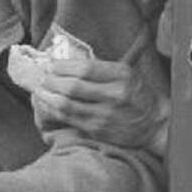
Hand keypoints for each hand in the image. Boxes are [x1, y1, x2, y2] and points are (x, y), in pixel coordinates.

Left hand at [32, 57, 168, 152]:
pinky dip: (51, 109)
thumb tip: (63, 62)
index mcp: (122, 76)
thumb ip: (99, 68)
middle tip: (41, 76)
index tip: (51, 64)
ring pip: (66, 104)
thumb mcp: (124, 74)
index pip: (85, 68)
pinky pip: (67, 118)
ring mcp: (104, 115)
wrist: (153, 123)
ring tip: (38, 88)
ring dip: (46, 95)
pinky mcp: (96, 129)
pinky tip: (45, 102)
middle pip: (72, 86)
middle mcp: (114, 95)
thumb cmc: (135, 94)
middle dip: (51, 80)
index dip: (63, 66)